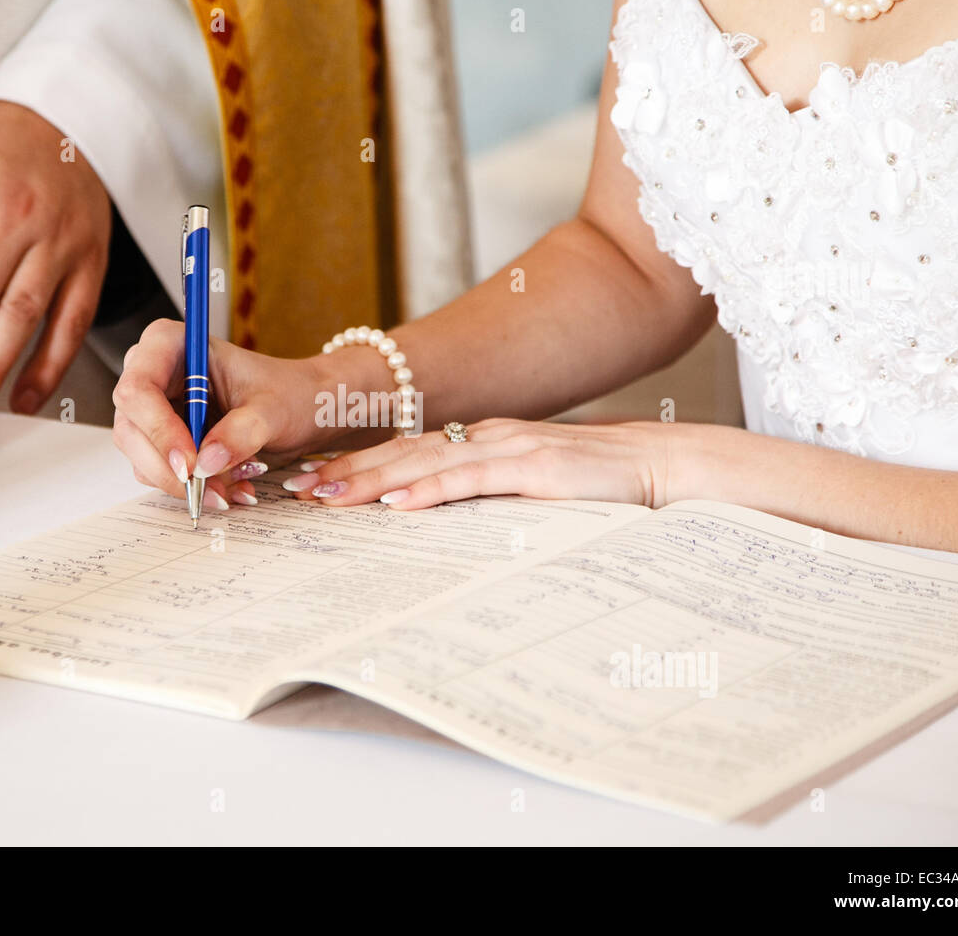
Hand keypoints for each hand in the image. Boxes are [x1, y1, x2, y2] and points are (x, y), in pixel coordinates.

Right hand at [112, 320, 340, 506]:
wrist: (299, 409)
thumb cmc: (286, 393)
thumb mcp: (272, 410)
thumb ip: (241, 431)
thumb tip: (207, 461)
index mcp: (171, 345)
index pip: (139, 388)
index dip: (159, 429)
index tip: (191, 464)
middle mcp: (153, 374)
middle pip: (131, 429)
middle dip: (171, 467)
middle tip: (210, 488)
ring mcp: (152, 409)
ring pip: (141, 458)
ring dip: (185, 483)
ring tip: (232, 487)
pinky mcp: (162, 439)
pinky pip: (160, 473)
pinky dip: (191, 488)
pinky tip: (227, 486)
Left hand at [281, 418, 682, 508]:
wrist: (662, 465)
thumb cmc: (598, 484)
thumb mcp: (531, 489)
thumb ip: (488, 496)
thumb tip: (438, 520)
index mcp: (482, 441)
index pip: (406, 452)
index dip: (357, 464)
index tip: (313, 479)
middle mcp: (486, 437)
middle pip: (400, 453)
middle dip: (345, 471)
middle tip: (295, 489)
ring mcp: (508, 448)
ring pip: (423, 462)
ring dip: (370, 480)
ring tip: (325, 497)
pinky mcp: (534, 468)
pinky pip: (470, 480)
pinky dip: (429, 492)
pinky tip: (397, 505)